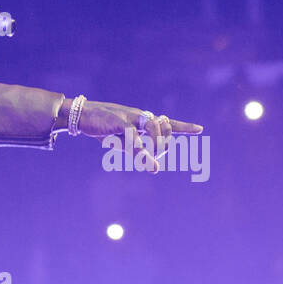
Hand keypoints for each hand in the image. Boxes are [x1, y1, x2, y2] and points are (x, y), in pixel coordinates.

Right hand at [70, 100, 202, 172]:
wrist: (82, 115)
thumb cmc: (103, 128)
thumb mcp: (122, 142)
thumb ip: (138, 152)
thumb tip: (154, 168)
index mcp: (143, 121)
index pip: (167, 123)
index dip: (184, 126)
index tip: (200, 129)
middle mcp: (141, 116)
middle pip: (165, 128)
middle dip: (164, 145)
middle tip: (151, 159)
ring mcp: (132, 117)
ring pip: (153, 129)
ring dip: (155, 146)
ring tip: (150, 160)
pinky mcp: (120, 121)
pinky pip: (134, 136)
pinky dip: (140, 149)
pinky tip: (143, 160)